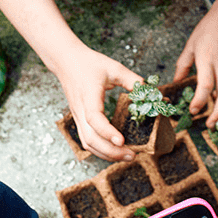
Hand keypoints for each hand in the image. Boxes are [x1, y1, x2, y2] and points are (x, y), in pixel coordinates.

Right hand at [58, 47, 142, 161]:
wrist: (66, 61)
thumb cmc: (88, 63)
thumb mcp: (114, 67)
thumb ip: (132, 80)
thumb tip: (151, 92)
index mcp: (88, 96)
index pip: (94, 118)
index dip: (107, 131)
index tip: (122, 141)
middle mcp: (80, 110)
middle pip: (90, 138)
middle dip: (110, 151)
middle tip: (131, 155)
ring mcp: (77, 116)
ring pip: (87, 143)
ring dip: (105, 154)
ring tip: (126, 156)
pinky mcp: (78, 119)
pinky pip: (86, 140)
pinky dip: (99, 149)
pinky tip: (113, 151)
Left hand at [174, 7, 217, 125]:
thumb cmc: (209, 28)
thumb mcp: (191, 44)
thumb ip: (183, 65)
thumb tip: (176, 82)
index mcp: (207, 59)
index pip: (206, 85)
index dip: (200, 101)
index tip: (193, 110)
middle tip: (210, 124)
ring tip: (214, 117)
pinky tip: (217, 98)